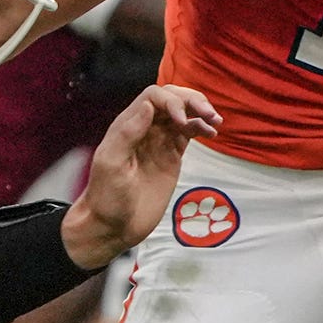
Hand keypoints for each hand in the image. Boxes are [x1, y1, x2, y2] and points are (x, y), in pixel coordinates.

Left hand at [64, 84, 220, 264]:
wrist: (114, 225)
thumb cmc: (107, 197)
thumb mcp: (111, 165)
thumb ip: (127, 134)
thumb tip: (148, 105)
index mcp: (127, 126)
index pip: (153, 97)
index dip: (171, 101)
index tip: (182, 121)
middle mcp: (144, 129)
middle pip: (171, 99)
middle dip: (191, 100)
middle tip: (209, 114)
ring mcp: (159, 141)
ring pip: (183, 113)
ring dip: (200, 111)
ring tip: (216, 120)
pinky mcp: (171, 156)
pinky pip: (189, 133)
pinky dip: (202, 127)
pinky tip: (212, 132)